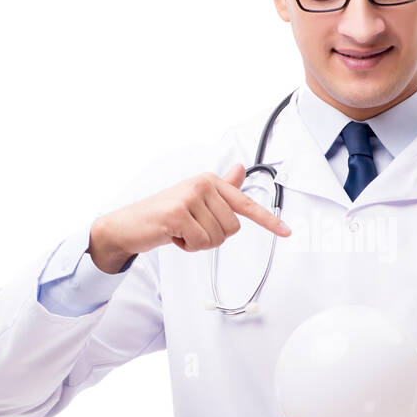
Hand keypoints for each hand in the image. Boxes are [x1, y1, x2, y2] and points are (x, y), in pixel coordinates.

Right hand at [87, 163, 290, 271]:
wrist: (129, 225)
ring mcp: (190, 198)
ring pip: (217, 238)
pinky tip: (174, 236)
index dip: (268, 220)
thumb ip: (221, 188)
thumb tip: (240, 169)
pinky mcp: (178, 214)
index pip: (245, 203)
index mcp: (210, 181)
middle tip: (191, 229)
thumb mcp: (196, 200)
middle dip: (213, 237)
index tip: (287, 232)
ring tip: (181, 232)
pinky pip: (201, 243)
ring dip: (199, 243)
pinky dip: (188, 247)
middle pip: (232, 228)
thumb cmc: (164, 214)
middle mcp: (202, 184)